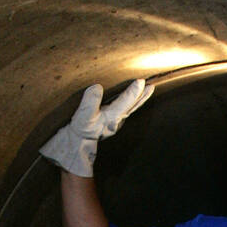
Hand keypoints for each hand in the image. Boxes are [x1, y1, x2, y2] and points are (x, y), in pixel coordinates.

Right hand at [39, 79, 153, 175]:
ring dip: (138, 99)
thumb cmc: (80, 131)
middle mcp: (116, 120)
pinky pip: (123, 109)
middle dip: (142, 96)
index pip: (124, 102)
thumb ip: (90, 102)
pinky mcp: (109, 122)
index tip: (140, 81)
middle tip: (152, 86)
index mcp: (111, 118)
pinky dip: (129, 102)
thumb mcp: (82, 117)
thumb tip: (97, 87)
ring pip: (129, 108)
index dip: (132, 91)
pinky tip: (129, 99)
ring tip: (146, 89)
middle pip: (132, 106)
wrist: (75, 145)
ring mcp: (114, 122)